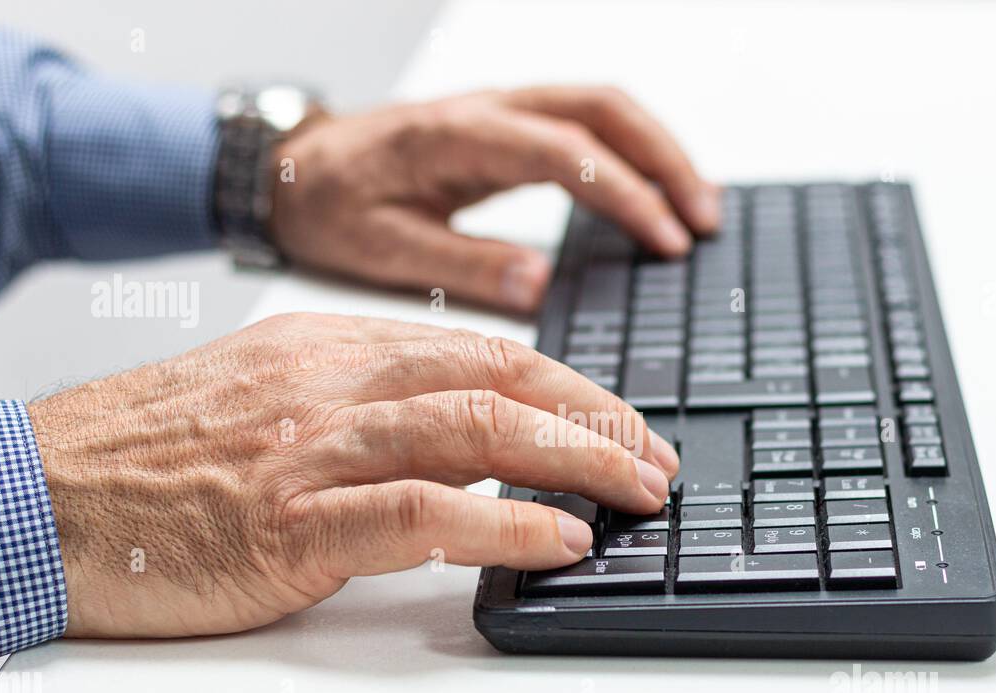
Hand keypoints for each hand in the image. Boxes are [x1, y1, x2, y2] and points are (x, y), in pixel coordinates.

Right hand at [26, 313, 678, 637]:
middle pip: (500, 379)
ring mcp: (312, 449)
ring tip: (635, 496)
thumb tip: (464, 440)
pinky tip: (558, 539)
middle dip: (598, 418)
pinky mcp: (290, 523)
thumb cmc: (152, 456)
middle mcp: (332, 383)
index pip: (484, 351)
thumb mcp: (267, 397)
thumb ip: (362, 405)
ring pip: (477, 430)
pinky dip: (505, 523)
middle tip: (654, 462)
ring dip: (578, 461)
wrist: (38, 494)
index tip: (621, 421)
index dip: (571, 385)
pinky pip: (422, 511)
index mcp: (332, 349)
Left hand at [269, 86, 719, 310]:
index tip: (666, 240)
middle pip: (602, 109)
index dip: (625, 193)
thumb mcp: (380, 247)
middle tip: (705, 222)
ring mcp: (499, 111)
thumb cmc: (327, 204)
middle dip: (665, 160)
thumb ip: (461, 262)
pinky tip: (651, 193)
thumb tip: (541, 283)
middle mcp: (486, 109)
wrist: (290, 168)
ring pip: (601, 107)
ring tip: (699, 210)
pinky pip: (584, 123)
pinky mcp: (504, 127)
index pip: (565, 151)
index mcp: (457, 136)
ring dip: (658, 151)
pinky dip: (630, 153)